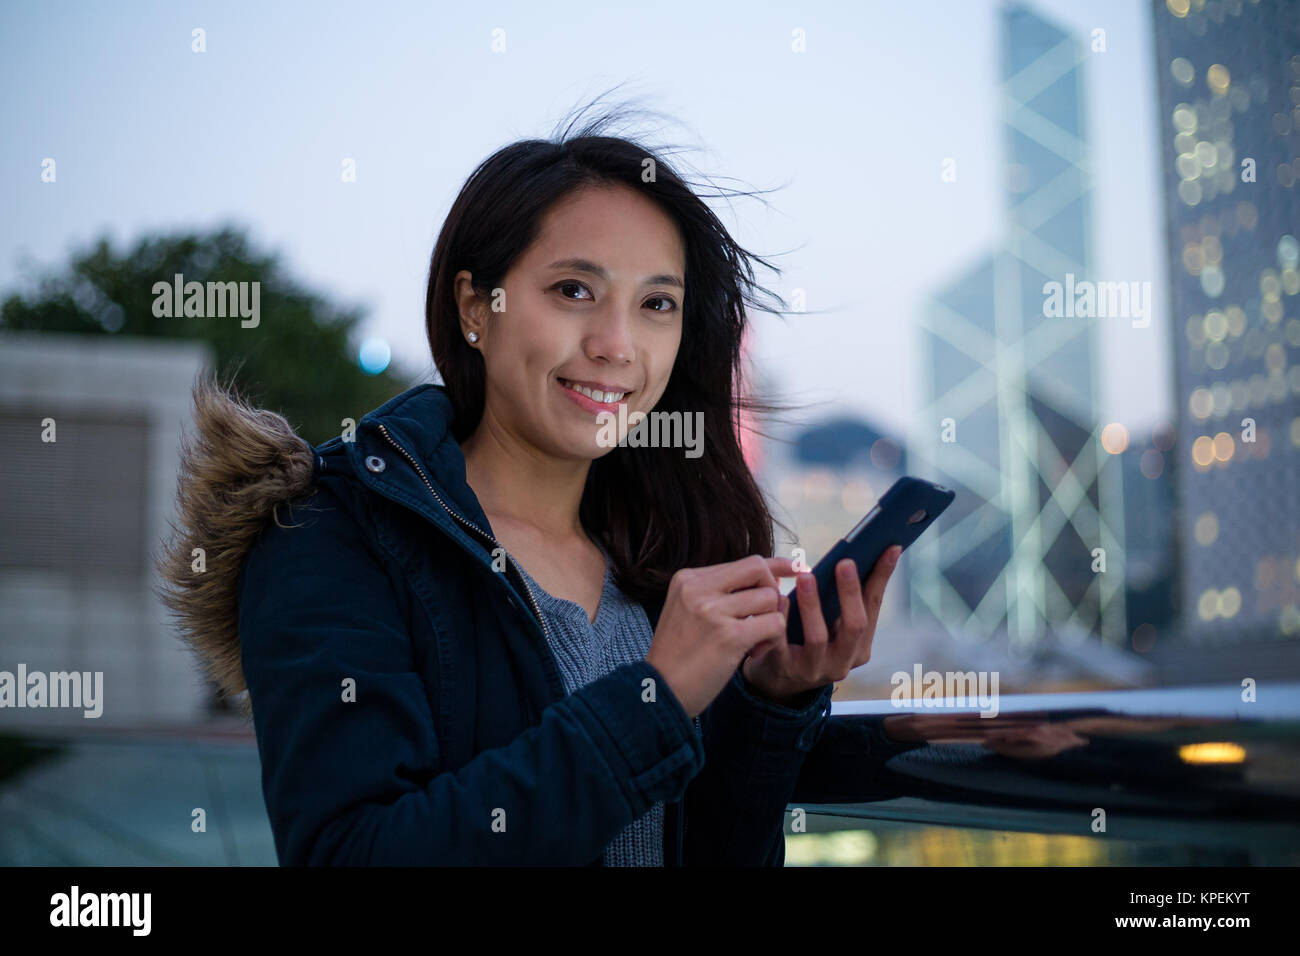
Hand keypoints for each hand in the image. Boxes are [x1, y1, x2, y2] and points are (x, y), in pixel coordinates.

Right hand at [645, 555, 796, 718]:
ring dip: (771, 621)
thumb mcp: (689, 611)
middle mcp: (698, 589)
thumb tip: (771, 573)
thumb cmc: (680, 654)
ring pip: (770, 598)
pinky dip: (772, 639)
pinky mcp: (729, 636)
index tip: (796, 568)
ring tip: (754, 641)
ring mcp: (713, 611)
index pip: (745, 561)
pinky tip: (754, 652)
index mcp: (688, 579)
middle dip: (773, 590)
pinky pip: (774, 624)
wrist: (660, 691)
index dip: (775, 566)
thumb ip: (721, 591)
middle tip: (767, 615)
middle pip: (759, 569)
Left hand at [741, 545, 901, 704]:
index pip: (873, 606)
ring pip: (817, 638)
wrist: (778, 679)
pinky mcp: (784, 669)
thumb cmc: (808, 639)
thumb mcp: (832, 623)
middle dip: (851, 593)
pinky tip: (780, 597)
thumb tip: (858, 554)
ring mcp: (814, 668)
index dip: (882, 576)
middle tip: (845, 562)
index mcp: (860, 646)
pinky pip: (782, 644)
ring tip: (806, 577)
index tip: (889, 547)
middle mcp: (843, 661)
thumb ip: (844, 597)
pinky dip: (782, 618)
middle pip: (854, 627)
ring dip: (813, 605)